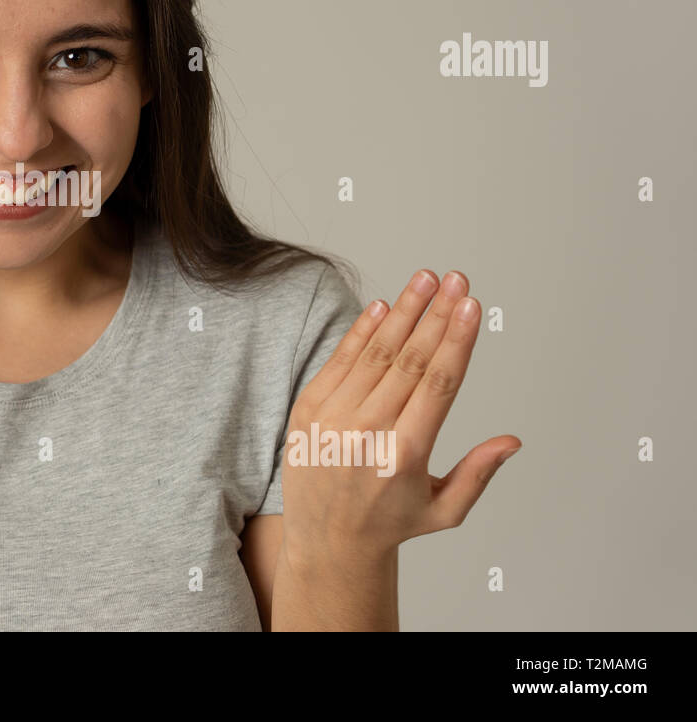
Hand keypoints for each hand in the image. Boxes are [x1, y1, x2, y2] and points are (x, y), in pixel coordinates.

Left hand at [278, 269, 519, 566]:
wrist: (323, 541)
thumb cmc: (388, 524)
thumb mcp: (443, 510)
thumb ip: (478, 473)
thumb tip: (512, 441)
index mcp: (403, 455)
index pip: (438, 384)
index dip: (456, 340)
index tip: (471, 306)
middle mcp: (365, 433)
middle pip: (409, 360)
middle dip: (436, 314)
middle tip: (455, 279)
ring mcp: (331, 419)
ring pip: (374, 353)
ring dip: (402, 312)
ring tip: (425, 279)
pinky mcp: (307, 410)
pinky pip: (340, 362)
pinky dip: (361, 332)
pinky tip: (383, 306)